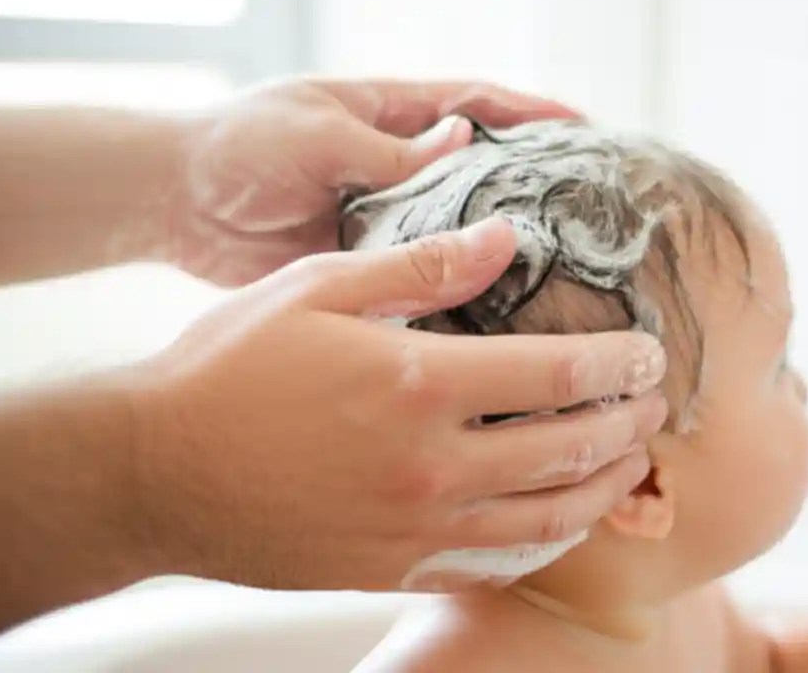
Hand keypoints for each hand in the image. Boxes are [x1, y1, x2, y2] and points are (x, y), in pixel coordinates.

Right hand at [127, 216, 666, 591]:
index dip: (620, 362)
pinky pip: (496, 563)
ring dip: (605, 488)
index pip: (559, 375)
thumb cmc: (229, 367)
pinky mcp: (392, 567)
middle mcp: (431, 464)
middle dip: (629, 425)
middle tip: (656, 405)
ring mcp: (414, 526)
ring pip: (548, 518)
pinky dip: (547, 540)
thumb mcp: (318, 289)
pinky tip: (565, 519)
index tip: (650, 351)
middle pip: (571, 450)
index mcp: (420, 383)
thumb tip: (508, 239)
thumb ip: (423, 267)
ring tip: (633, 463)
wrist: (152, 474)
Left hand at [172, 78, 578, 285]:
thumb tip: (465, 141)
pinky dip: (447, 287)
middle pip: (476, 169)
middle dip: (528, 180)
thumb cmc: (239, 146)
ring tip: (554, 268)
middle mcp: (392, 162)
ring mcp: (379, 212)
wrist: (173, 203)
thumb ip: (391, 149)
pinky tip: (486, 309)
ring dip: (494, 243)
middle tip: (586, 208)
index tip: (584, 127)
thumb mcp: (320, 134)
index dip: (531, 112)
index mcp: (386, 113)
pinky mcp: (359, 259)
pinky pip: (414, 271)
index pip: (475, 103)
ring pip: (451, 226)